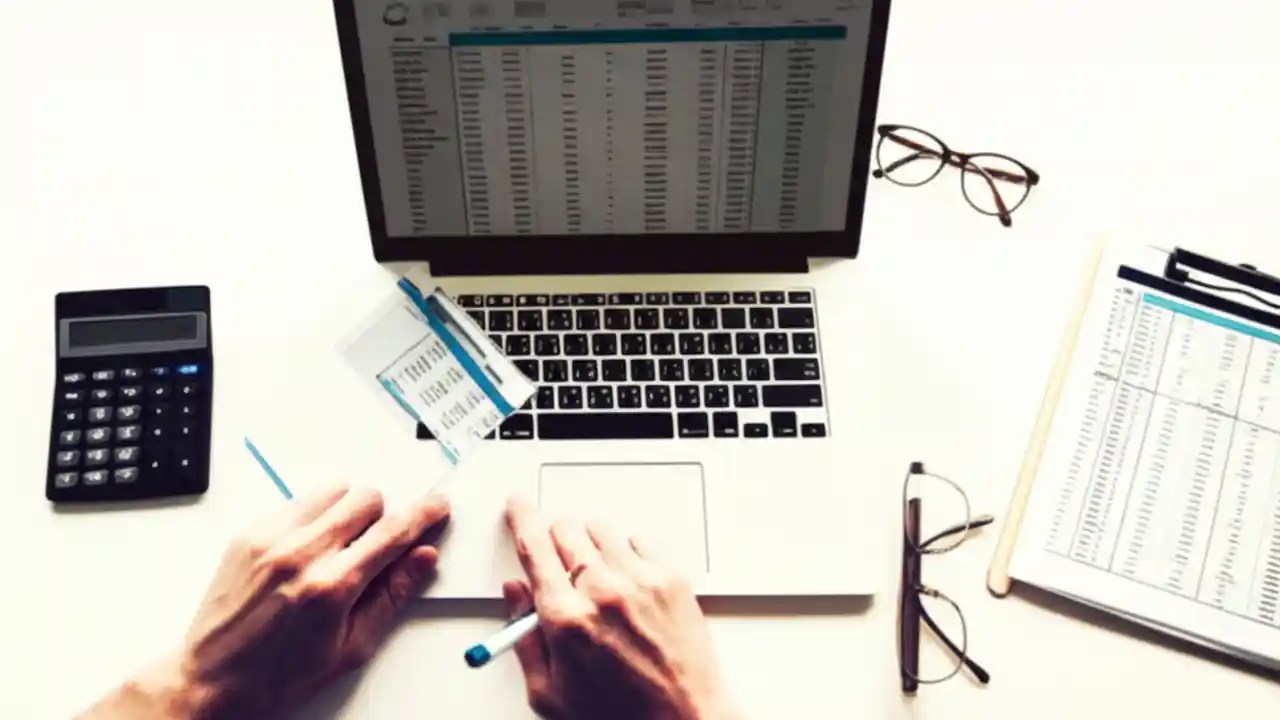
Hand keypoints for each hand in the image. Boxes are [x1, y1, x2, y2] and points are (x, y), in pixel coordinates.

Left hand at [79, 485, 449, 719]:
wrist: (211, 681)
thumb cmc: (278, 676)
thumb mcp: (351, 648)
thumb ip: (392, 596)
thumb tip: (422, 558)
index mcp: (331, 587)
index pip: (393, 532)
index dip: (423, 514)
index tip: (436, 506)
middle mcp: (300, 555)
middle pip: (365, 497)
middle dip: (381, 515)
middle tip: (377, 543)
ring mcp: (270, 541)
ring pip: (332, 489)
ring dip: (346, 509)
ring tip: (340, 545)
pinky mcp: (248, 535)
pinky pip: (296, 502)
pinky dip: (312, 518)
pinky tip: (307, 551)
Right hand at [502, 498, 738, 719]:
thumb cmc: (620, 715)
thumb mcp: (549, 693)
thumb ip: (524, 638)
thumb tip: (515, 593)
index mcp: (566, 619)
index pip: (533, 547)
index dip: (520, 519)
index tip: (517, 506)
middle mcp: (603, 592)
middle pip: (566, 529)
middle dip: (554, 537)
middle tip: (557, 558)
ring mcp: (640, 580)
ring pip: (601, 528)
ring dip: (590, 542)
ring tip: (596, 575)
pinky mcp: (671, 578)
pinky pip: (640, 539)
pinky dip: (628, 550)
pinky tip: (627, 578)